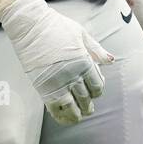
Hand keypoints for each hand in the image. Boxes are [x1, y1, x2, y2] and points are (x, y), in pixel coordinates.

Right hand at [0, 0, 111, 124]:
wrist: (30, 25)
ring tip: (78, 116)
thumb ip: (96, 50)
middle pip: (86, 98)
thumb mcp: (81, 33)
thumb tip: (111, 60)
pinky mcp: (43, 87)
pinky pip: (55, 108)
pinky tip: (64, 118)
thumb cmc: (56, 26)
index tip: (94, 91)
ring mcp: (58, 82)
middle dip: (88, 105)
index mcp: (84, 62)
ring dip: (77, 114)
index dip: (97, 91)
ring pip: (72, 107)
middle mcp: (73, 75)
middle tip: (87, 108)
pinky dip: (61, 116)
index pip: (97, 85)